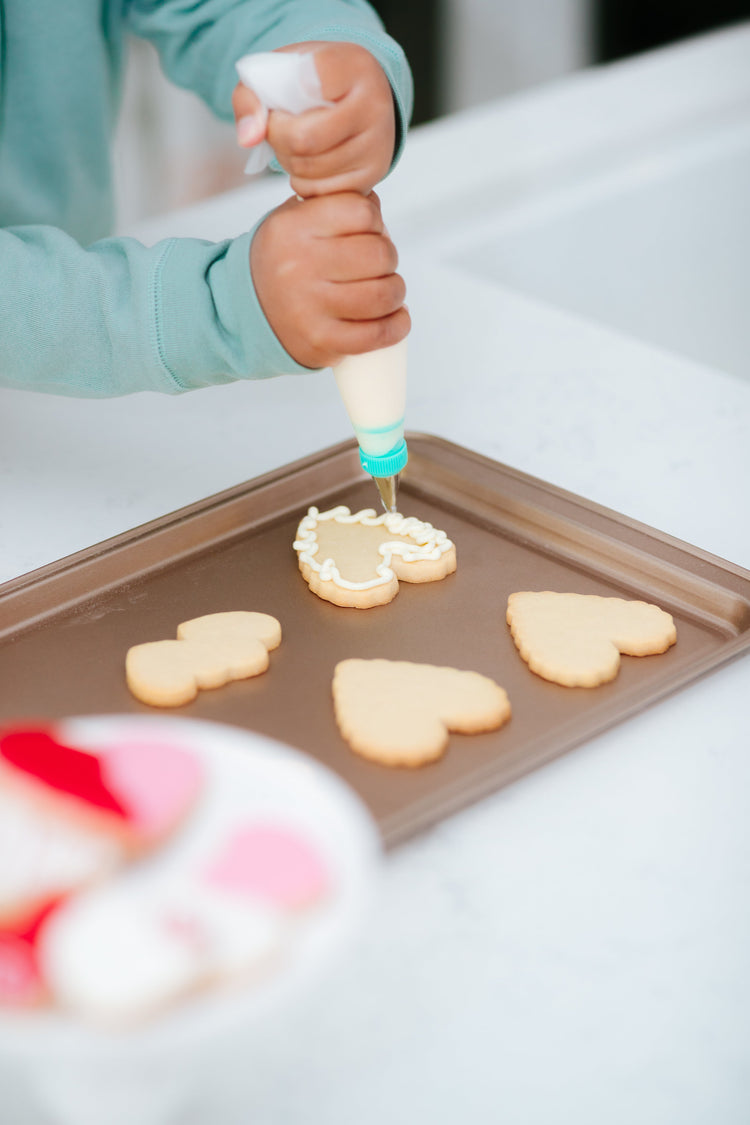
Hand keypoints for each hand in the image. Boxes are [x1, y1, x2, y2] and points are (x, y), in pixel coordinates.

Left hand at [232, 42, 395, 196]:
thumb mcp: (280, 72)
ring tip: (294, 143)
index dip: (281, 96)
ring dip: (287, 161)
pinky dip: (302, 181)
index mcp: (353, 66)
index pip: (307, 80)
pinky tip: (308, 162)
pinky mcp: (371, 176)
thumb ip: (251, 97)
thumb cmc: (315, 82)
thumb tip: (248, 139)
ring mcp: (376, 145)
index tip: (283, 95)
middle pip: (302, 139)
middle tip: (278, 127)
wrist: (358, 97)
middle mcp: (374, 106)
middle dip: (277, 138)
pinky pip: (319, 191)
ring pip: (309, 170)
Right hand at [251, 192, 408, 368]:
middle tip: (380, 266)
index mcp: (295, 228)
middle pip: (379, 253)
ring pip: (383, 294)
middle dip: (389, 258)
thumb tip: (376, 206)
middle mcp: (300, 265)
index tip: (369, 233)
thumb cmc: (282, 262)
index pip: (362, 211)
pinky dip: (397, 325)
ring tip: (387, 291)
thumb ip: (333, 205)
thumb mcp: (294, 221)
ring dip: (396, 292)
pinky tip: (397, 318)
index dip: (375, 222)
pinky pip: (376, 334)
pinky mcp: (321, 341)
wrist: (243, 312)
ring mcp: (310, 307)